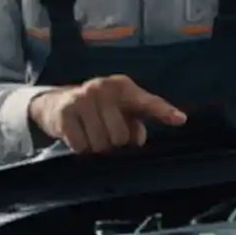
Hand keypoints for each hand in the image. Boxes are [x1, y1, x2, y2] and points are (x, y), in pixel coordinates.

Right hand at [28, 75, 187, 153]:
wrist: (55, 103)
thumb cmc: (97, 109)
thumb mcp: (119, 110)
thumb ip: (136, 122)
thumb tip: (138, 139)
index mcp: (123, 87)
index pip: (147, 102)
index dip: (164, 111)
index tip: (180, 119)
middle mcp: (103, 88)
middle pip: (121, 136)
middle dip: (113, 142)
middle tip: (103, 131)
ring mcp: (83, 98)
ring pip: (101, 144)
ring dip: (96, 146)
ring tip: (89, 132)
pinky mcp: (66, 112)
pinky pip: (81, 146)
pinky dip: (80, 147)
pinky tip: (76, 134)